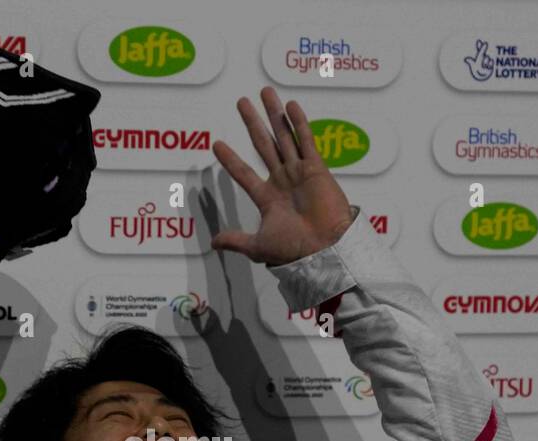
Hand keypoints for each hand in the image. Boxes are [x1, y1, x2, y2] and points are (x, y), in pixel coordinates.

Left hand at [210, 87, 354, 266]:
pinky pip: (306, 141)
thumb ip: (236, 241)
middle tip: (241, 103)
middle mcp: (282, 181)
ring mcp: (299, 173)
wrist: (324, 250)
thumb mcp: (258, 246)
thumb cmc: (294, 250)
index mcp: (268, 198)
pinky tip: (290, 106)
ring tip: (264, 92)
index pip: (244, 173)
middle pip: (263, 145)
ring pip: (283, 136)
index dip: (230, 159)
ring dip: (274, 114)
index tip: (216, 144)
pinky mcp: (316, 168)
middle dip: (252, 123)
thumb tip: (213, 243)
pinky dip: (298, 123)